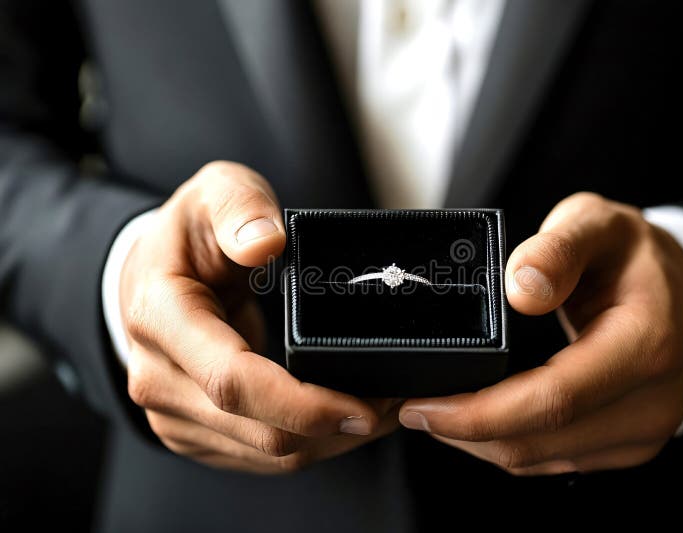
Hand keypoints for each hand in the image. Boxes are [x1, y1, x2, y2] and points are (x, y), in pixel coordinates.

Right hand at [121, 161, 398, 473]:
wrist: (149, 277)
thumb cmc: (188, 236)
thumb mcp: (214, 193)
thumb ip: (239, 207)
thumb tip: (265, 243)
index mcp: (161, 317)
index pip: (232, 380)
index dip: (301, 403)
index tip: (359, 406)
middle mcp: (158, 376)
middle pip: (258, 428)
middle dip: (334, 426)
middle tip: (392, 405)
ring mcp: (173, 413)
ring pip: (267, 453)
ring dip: (330, 441)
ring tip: (380, 412)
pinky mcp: (195, 432)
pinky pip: (261, 456)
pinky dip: (310, 444)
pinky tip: (342, 421)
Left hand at [398, 192, 682, 474]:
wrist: (679, 289)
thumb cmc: (632, 254)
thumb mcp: (597, 223)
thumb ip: (558, 248)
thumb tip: (521, 290)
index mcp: (646, 346)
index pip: (553, 399)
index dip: (479, 412)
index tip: (421, 405)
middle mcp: (652, 404)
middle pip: (537, 440)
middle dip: (463, 430)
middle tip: (407, 406)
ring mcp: (641, 433)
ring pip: (537, 458)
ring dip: (477, 441)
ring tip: (431, 410)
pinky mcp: (624, 445)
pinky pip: (550, 458)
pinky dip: (504, 442)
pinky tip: (474, 417)